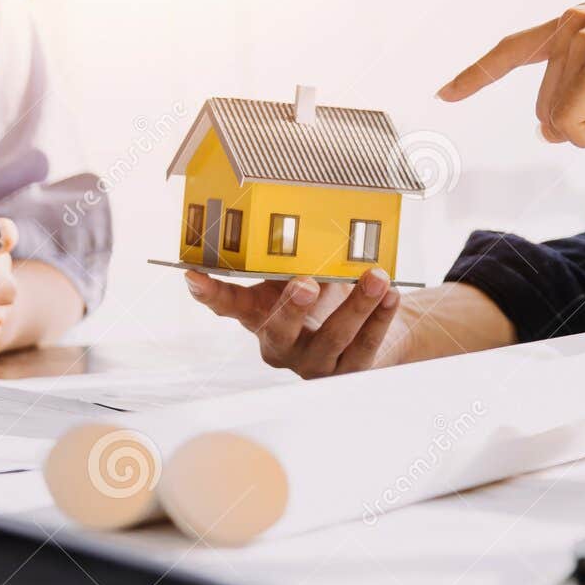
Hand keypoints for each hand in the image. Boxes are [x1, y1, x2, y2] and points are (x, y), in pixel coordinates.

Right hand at [185, 268, 404, 377]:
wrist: (366, 335)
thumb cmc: (323, 298)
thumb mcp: (299, 275)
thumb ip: (292, 257)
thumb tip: (301, 212)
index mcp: (260, 317)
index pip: (229, 307)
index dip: (210, 294)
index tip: (193, 275)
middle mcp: (281, 346)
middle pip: (279, 331)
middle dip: (291, 308)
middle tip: (305, 284)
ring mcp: (314, 364)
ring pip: (333, 339)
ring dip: (357, 306)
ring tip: (376, 277)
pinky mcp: (349, 372)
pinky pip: (365, 347)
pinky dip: (379, 318)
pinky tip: (391, 295)